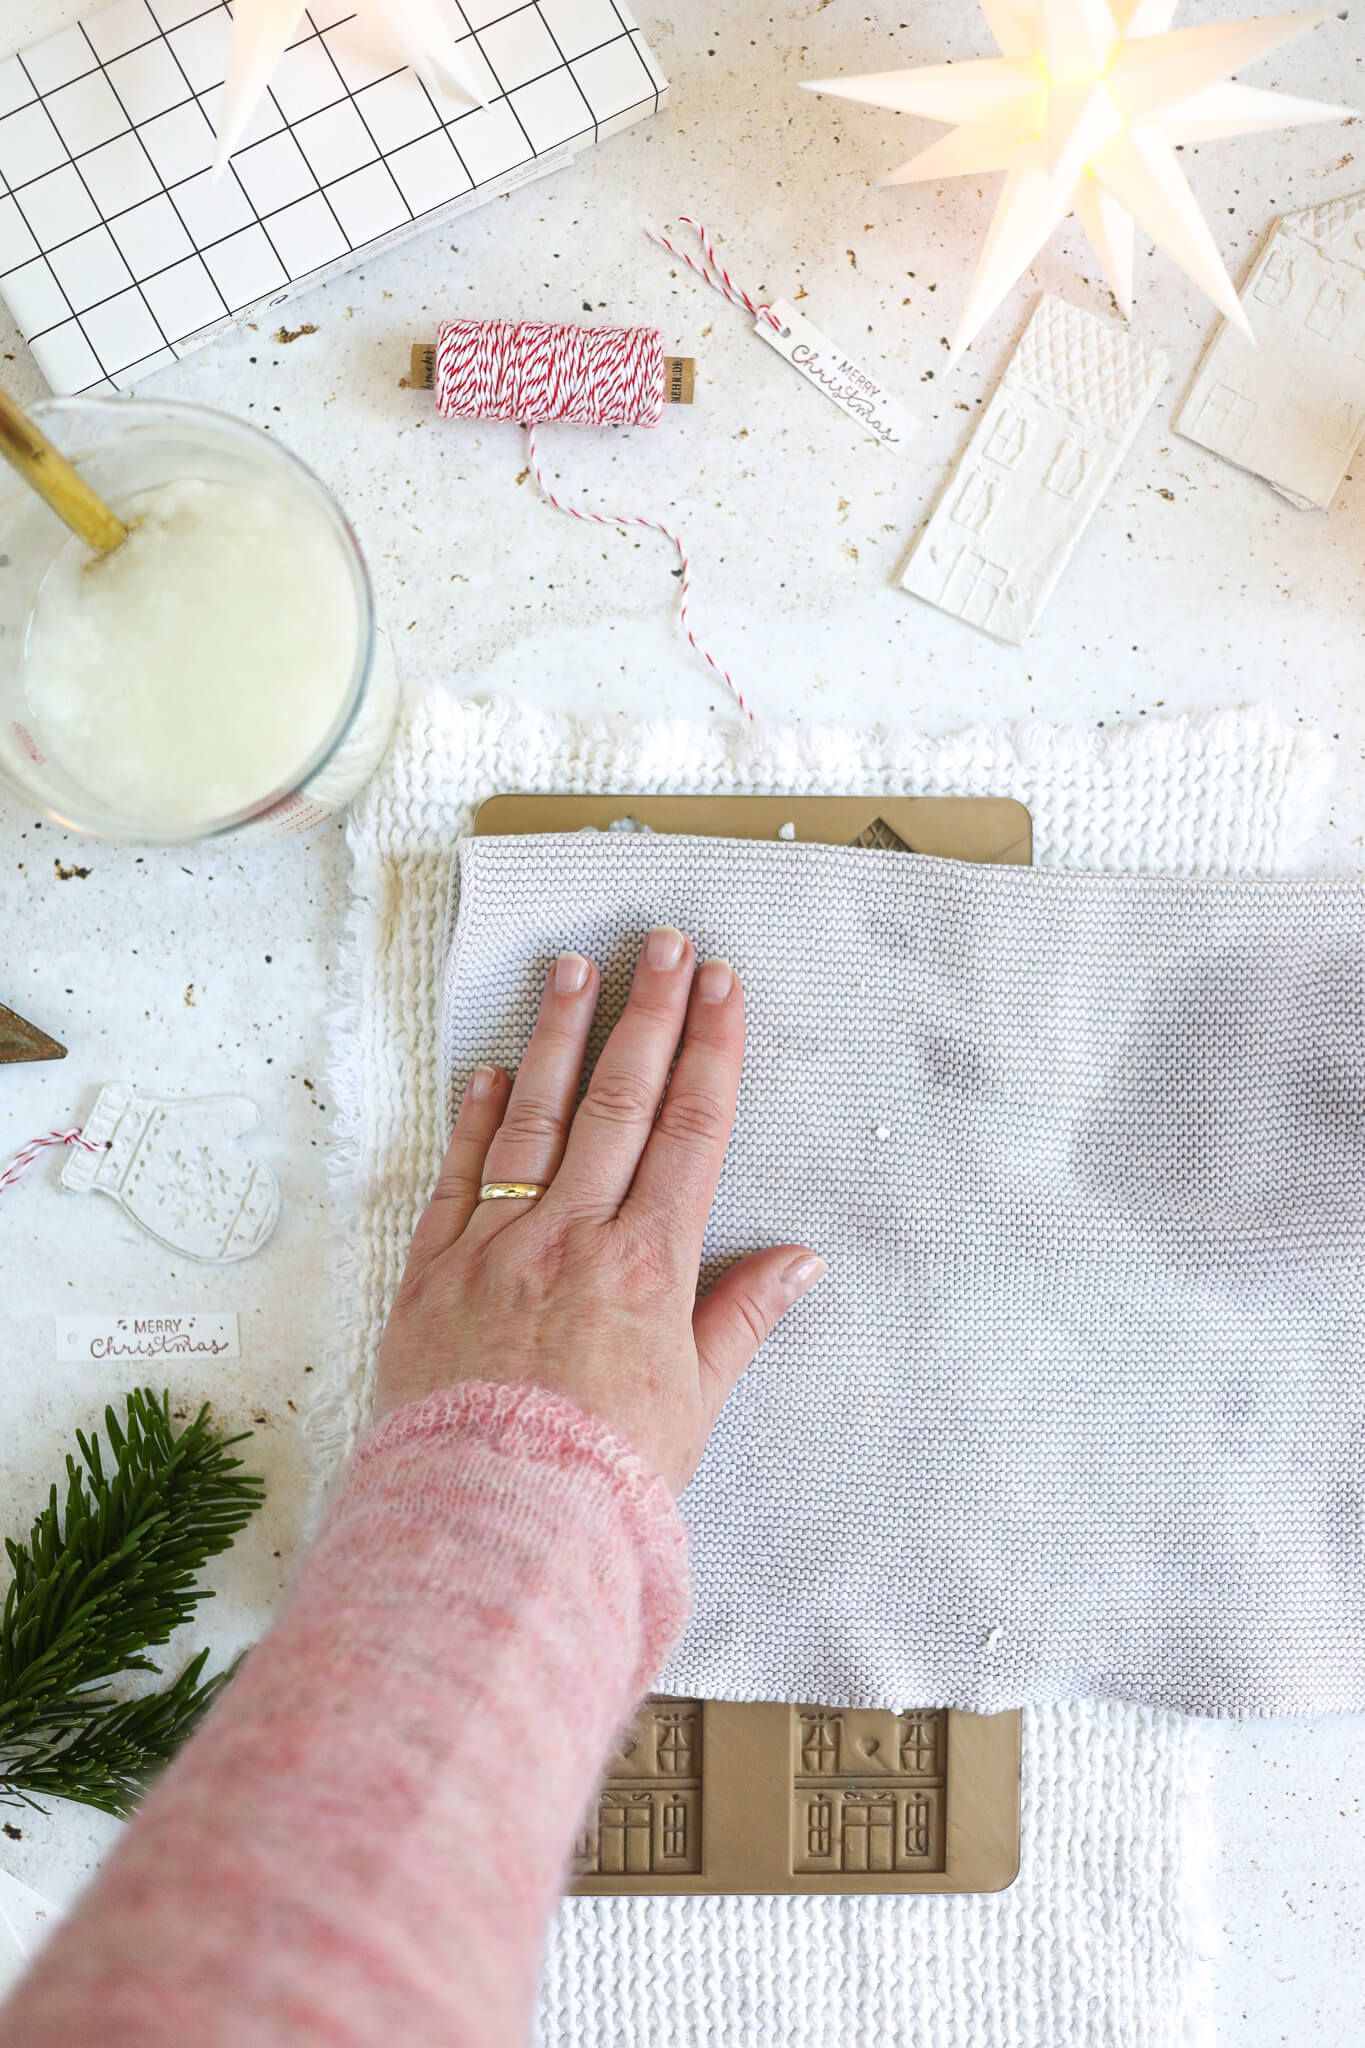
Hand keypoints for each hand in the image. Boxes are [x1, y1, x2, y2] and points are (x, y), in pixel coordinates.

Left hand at [376, 928, 824, 1493]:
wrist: (494, 1520)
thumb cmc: (606, 1472)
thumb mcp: (697, 1402)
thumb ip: (742, 1319)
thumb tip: (802, 1261)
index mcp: (649, 1264)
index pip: (691, 1130)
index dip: (712, 1049)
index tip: (723, 986)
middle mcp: (574, 1236)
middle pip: (619, 1101)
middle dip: (647, 1013)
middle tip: (662, 942)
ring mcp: (497, 1246)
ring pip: (533, 1118)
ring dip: (557, 1037)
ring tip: (574, 969)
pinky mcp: (432, 1271)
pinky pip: (458, 1176)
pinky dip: (475, 1118)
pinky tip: (488, 1070)